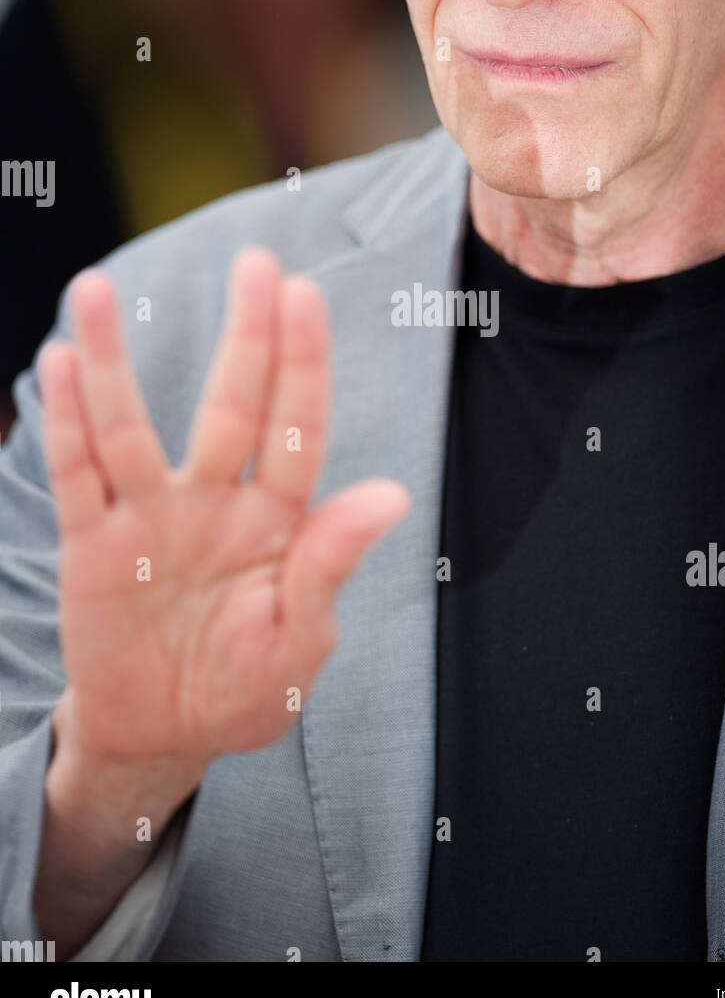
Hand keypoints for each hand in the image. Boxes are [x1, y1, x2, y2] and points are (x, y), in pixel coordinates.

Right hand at [38, 247, 409, 768]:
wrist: (165, 736)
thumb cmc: (246, 686)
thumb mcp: (298, 641)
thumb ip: (329, 565)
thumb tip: (391, 496)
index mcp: (276, 521)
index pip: (296, 429)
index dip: (302, 363)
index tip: (305, 293)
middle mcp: (213, 502)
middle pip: (231, 406)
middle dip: (245, 337)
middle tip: (255, 261)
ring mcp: (151, 518)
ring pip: (129, 428)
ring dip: (113, 361)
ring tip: (95, 289)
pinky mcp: (94, 547)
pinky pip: (80, 478)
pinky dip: (66, 425)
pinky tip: (60, 366)